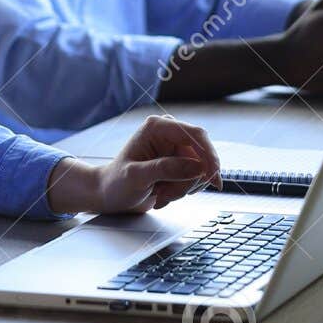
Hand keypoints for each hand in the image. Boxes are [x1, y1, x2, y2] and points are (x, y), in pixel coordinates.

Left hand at [46, 116, 221, 214]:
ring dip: (182, 190)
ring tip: (160, 195)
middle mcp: (169, 134)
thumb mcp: (136, 176)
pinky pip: (195, 179)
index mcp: (158, 127)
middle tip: (166, 195)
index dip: (209, 155)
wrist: (109, 195)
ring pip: (200, 171)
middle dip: (188, 181)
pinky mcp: (179, 164)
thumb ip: (166, 169)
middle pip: (201, 156)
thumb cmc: (115, 183)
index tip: (212, 177)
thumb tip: (198, 167)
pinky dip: (182, 192)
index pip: (195, 134)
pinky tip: (163, 195)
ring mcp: (176, 150)